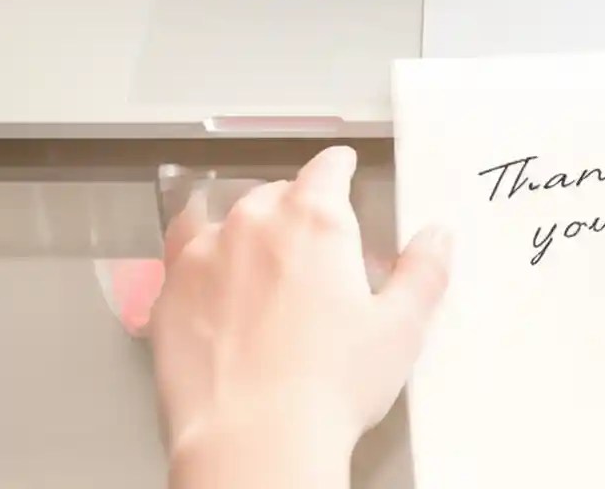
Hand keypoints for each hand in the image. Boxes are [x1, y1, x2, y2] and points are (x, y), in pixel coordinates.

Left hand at [148, 146, 451, 487]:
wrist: (252, 439)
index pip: (327, 170)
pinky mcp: (168, 294)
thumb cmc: (327, 387)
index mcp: (315, 222)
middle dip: (296, 211)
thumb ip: (423, 272)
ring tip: (262, 263)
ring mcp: (203, 256)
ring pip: (226, 220)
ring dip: (246, 232)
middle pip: (276, 194)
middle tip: (316, 250)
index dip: (338, 167)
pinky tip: (213, 282)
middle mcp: (254, 225)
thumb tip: (437, 238)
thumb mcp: (400, 328)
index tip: (341, 166)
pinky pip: (182, 255)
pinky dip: (201, 260)